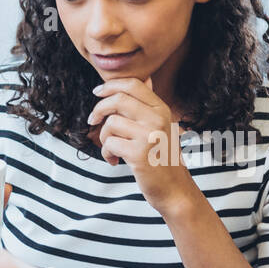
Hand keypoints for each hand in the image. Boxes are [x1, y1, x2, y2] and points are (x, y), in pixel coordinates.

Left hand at [87, 76, 195, 215]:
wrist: (174, 189)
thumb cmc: (162, 158)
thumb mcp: (162, 126)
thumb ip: (150, 105)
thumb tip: (146, 78)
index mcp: (162, 109)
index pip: (134, 84)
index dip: (111, 85)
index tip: (97, 92)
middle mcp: (157, 119)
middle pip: (118, 99)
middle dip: (99, 109)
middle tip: (93, 120)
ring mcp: (149, 135)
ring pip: (111, 123)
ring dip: (104, 138)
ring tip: (113, 150)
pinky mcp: (139, 153)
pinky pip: (109, 143)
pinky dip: (107, 153)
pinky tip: (115, 160)